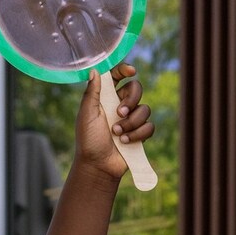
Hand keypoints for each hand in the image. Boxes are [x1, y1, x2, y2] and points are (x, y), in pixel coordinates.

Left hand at [75, 64, 153, 182]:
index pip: (118, 77)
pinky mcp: (140, 133)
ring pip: (145, 109)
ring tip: (117, 134)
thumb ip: (91, 92)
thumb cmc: (88, 139)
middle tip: (119, 113)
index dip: (125, 70)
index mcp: (106, 97)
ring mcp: (131, 119)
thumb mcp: (87, 114)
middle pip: (136, 89)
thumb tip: (95, 70)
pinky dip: (138, 134)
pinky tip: (125, 142)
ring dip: (131, 122)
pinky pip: (149, 126)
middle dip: (131, 100)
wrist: (98, 164)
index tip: (131, 71)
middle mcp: (120, 105)